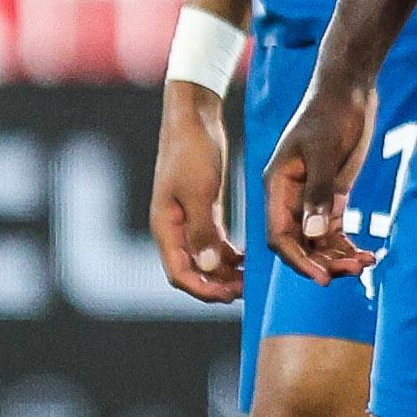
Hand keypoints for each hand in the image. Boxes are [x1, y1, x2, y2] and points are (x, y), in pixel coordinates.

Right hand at [150, 82, 243, 302]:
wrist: (194, 119)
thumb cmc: (193, 151)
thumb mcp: (200, 192)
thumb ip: (202, 230)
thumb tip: (206, 268)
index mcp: (165, 226)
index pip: (179, 273)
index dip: (203, 289)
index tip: (231, 297)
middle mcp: (173, 227)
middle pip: (192, 271)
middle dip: (216, 284)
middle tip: (248, 292)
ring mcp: (186, 219)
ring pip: (204, 259)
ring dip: (225, 272)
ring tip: (251, 280)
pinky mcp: (202, 209)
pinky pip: (212, 242)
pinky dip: (227, 254)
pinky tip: (248, 259)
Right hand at [263, 68, 381, 282]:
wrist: (350, 90)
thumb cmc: (331, 114)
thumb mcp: (325, 153)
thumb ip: (319, 193)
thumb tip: (313, 234)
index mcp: (277, 187)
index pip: (280, 235)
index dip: (299, 260)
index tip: (323, 278)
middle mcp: (290, 197)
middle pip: (300, 243)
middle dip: (323, 261)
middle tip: (354, 272)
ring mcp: (311, 197)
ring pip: (318, 240)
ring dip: (338, 256)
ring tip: (366, 265)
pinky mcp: (332, 194)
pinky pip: (334, 229)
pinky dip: (348, 244)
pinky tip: (368, 255)